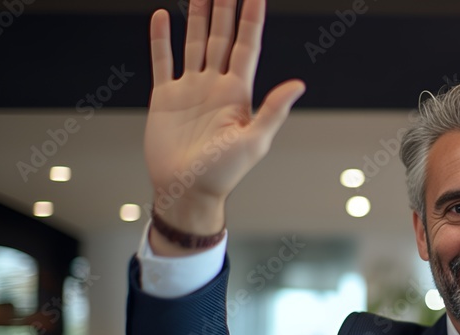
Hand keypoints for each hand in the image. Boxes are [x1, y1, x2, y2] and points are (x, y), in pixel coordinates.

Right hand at [145, 0, 304, 236]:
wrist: (187, 191)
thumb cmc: (224, 173)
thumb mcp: (254, 142)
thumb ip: (273, 111)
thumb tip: (299, 84)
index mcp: (238, 93)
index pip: (246, 46)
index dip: (251, 19)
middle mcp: (215, 86)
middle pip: (222, 37)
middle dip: (225, 8)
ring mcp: (190, 89)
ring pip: (195, 43)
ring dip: (198, 17)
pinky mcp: (166, 97)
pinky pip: (163, 61)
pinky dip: (161, 39)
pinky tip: (162, 16)